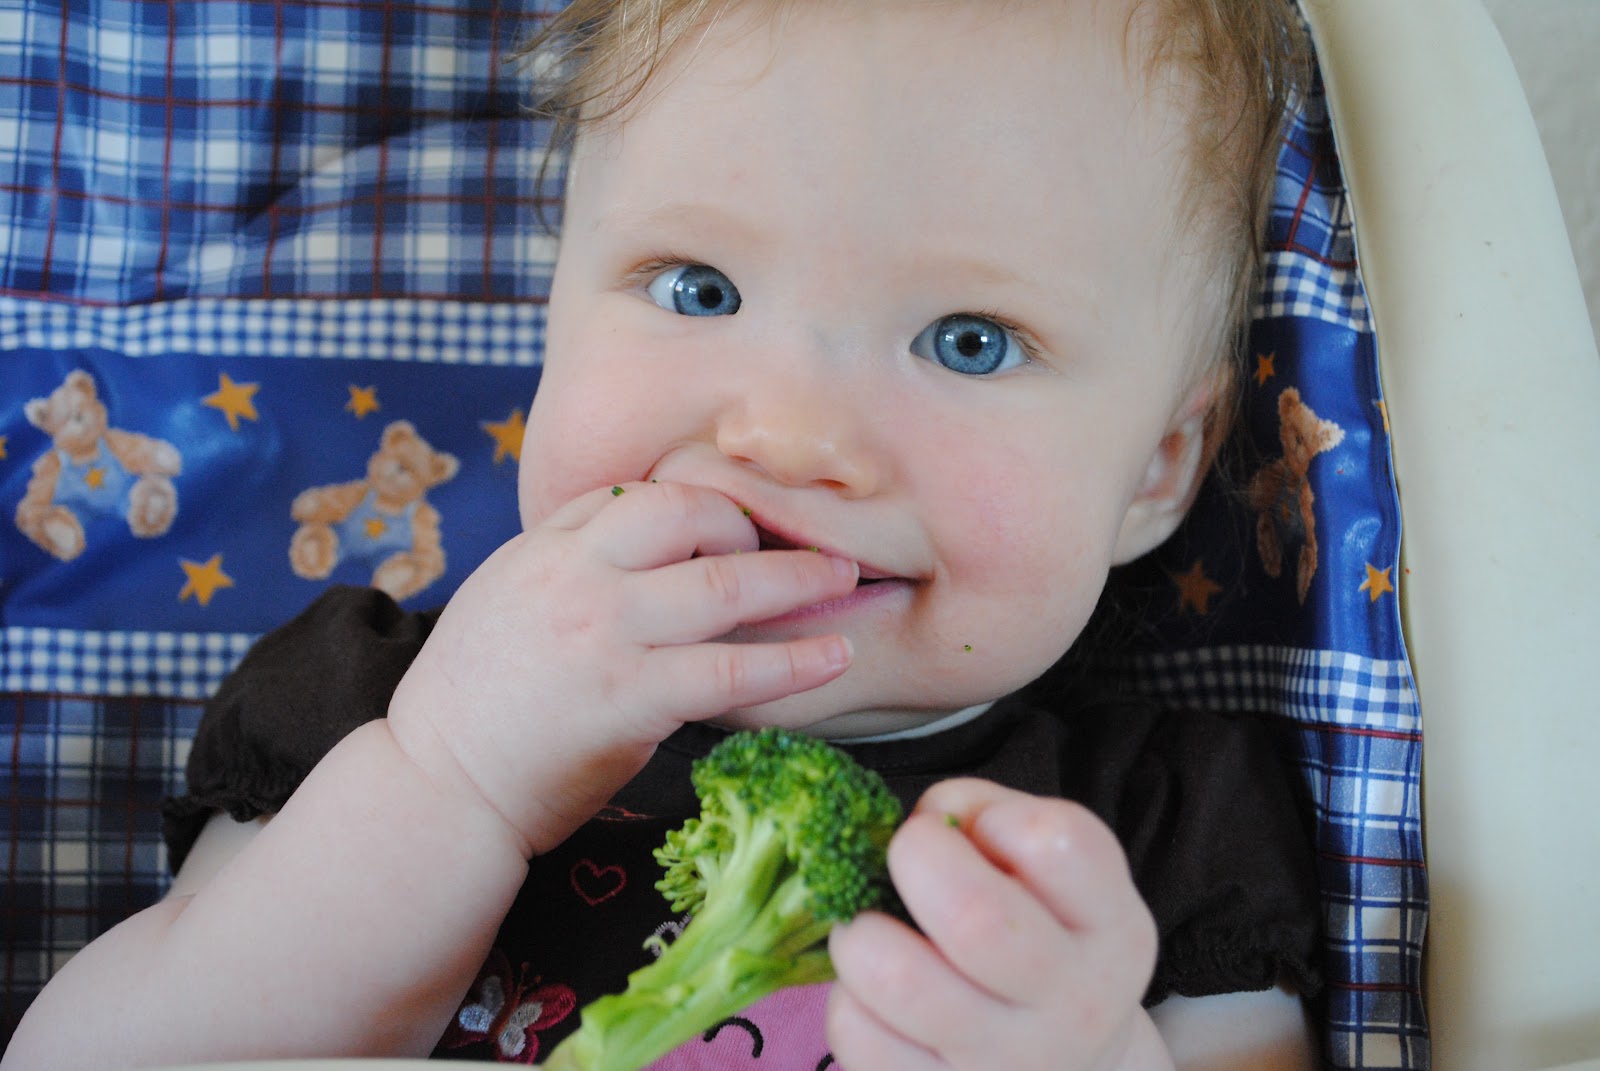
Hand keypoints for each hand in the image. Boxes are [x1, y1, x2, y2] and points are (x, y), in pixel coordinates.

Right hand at [386, 480, 858, 854]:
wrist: (437, 786)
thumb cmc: (473, 705)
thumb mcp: (503, 600)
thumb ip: (568, 566)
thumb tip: (641, 551)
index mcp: (544, 546)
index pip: (640, 494)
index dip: (705, 503)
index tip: (744, 525)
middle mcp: (576, 573)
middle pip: (692, 514)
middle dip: (759, 526)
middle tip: (808, 547)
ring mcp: (604, 632)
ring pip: (725, 583)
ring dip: (800, 578)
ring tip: (849, 579)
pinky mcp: (630, 698)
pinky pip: (731, 668)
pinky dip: (794, 661)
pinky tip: (835, 656)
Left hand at [827, 779, 1164, 1070]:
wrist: (1069, 1065)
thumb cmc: (1041, 934)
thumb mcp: (1050, 870)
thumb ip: (987, 816)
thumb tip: (918, 827)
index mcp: (1113, 929)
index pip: (1055, 843)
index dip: (996, 817)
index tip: (980, 834)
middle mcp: (1075, 1005)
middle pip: (973, 918)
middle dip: (913, 858)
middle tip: (907, 857)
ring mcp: (1008, 1065)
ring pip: (896, 978)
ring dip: (862, 931)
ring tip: (877, 928)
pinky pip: (858, 1032)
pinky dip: (849, 996)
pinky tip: (877, 993)